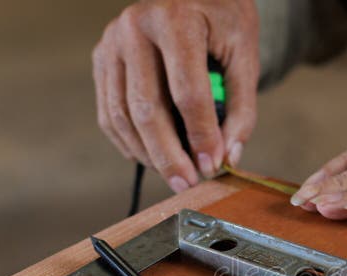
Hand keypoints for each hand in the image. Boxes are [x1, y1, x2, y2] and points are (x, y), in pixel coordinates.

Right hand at [92, 0, 258, 191]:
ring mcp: (111, 43)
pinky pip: (108, 113)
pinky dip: (129, 142)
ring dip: (148, 154)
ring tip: (175, 175)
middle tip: (188, 184)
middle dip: (169, 155)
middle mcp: (134, 28)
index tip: (213, 166)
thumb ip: (241, 108)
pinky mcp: (101, 60)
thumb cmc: (224, 21)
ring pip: (122, 116)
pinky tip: (151, 158)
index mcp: (176, 21)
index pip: (187, 92)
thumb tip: (227, 158)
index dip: (201, 136)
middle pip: (148, 109)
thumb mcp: (245, 55)